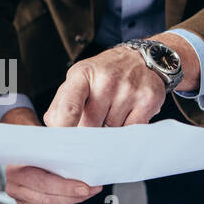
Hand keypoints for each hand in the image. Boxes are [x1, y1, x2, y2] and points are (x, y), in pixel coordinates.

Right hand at [0, 105, 101, 203]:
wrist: (25, 150)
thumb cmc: (36, 145)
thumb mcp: (45, 142)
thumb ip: (60, 150)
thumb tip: (83, 152)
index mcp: (14, 170)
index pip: (42, 183)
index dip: (65, 187)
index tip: (85, 187)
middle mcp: (14, 188)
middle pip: (47, 199)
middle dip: (73, 196)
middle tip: (92, 190)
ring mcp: (21, 200)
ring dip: (73, 201)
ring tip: (89, 191)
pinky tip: (75, 195)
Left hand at [44, 32, 197, 127]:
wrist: (141, 58)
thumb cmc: (105, 73)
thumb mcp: (78, 79)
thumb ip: (61, 105)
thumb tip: (55, 131)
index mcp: (82, 75)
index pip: (69, 108)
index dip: (64, 130)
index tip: (63, 144)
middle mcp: (106, 81)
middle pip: (90, 126)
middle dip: (88, 131)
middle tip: (92, 123)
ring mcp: (129, 91)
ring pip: (111, 132)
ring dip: (109, 131)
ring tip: (111, 113)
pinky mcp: (148, 101)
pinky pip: (131, 131)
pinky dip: (126, 131)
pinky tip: (125, 117)